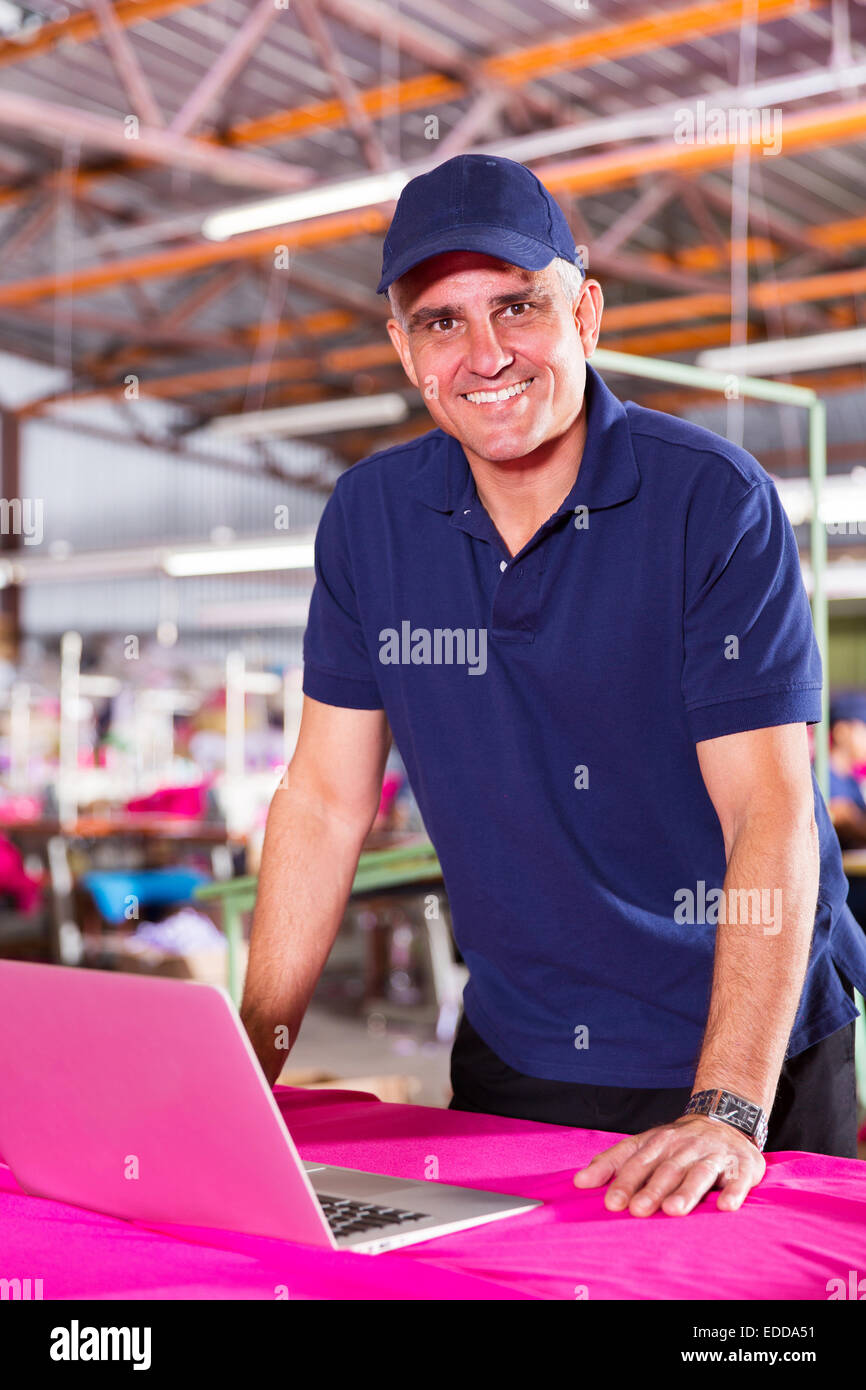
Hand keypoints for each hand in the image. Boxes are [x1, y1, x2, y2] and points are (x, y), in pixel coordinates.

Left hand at [573, 1115, 765, 1215]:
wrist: (725, 1117)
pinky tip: (726, 1206)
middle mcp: (685, 1147)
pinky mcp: (742, 1166)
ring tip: (673, 1211)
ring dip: (686, 1193)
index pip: (638, 1161)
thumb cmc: (677, 1143)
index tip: (611, 1202)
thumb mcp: (644, 1145)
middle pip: (667, 1170)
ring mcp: (714, 1155)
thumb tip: (579, 1183)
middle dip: (652, 1190)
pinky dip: (733, 1192)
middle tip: (638, 1210)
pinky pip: (739, 1179)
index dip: (625, 1181)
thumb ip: (612, 1163)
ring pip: (699, 1174)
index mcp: (659, 1142)